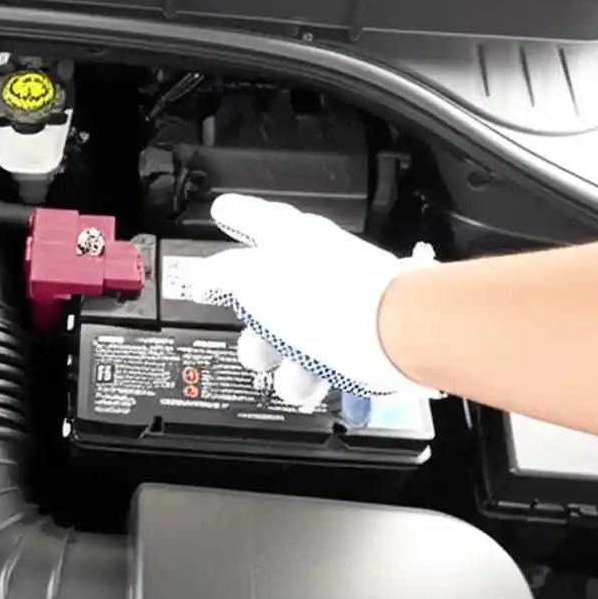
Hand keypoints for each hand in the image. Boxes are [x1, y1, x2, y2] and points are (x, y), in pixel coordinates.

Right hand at [180, 195, 439, 405]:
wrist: (395, 334)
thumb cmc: (328, 299)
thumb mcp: (254, 280)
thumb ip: (222, 274)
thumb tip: (201, 274)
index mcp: (289, 237)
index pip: (253, 216)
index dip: (234, 216)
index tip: (222, 214)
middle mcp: (315, 261)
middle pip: (268, 289)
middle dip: (254, 324)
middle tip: (249, 338)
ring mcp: (340, 296)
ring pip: (294, 331)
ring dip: (284, 359)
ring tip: (287, 375)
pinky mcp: (361, 332)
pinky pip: (326, 356)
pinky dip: (316, 373)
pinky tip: (313, 384)